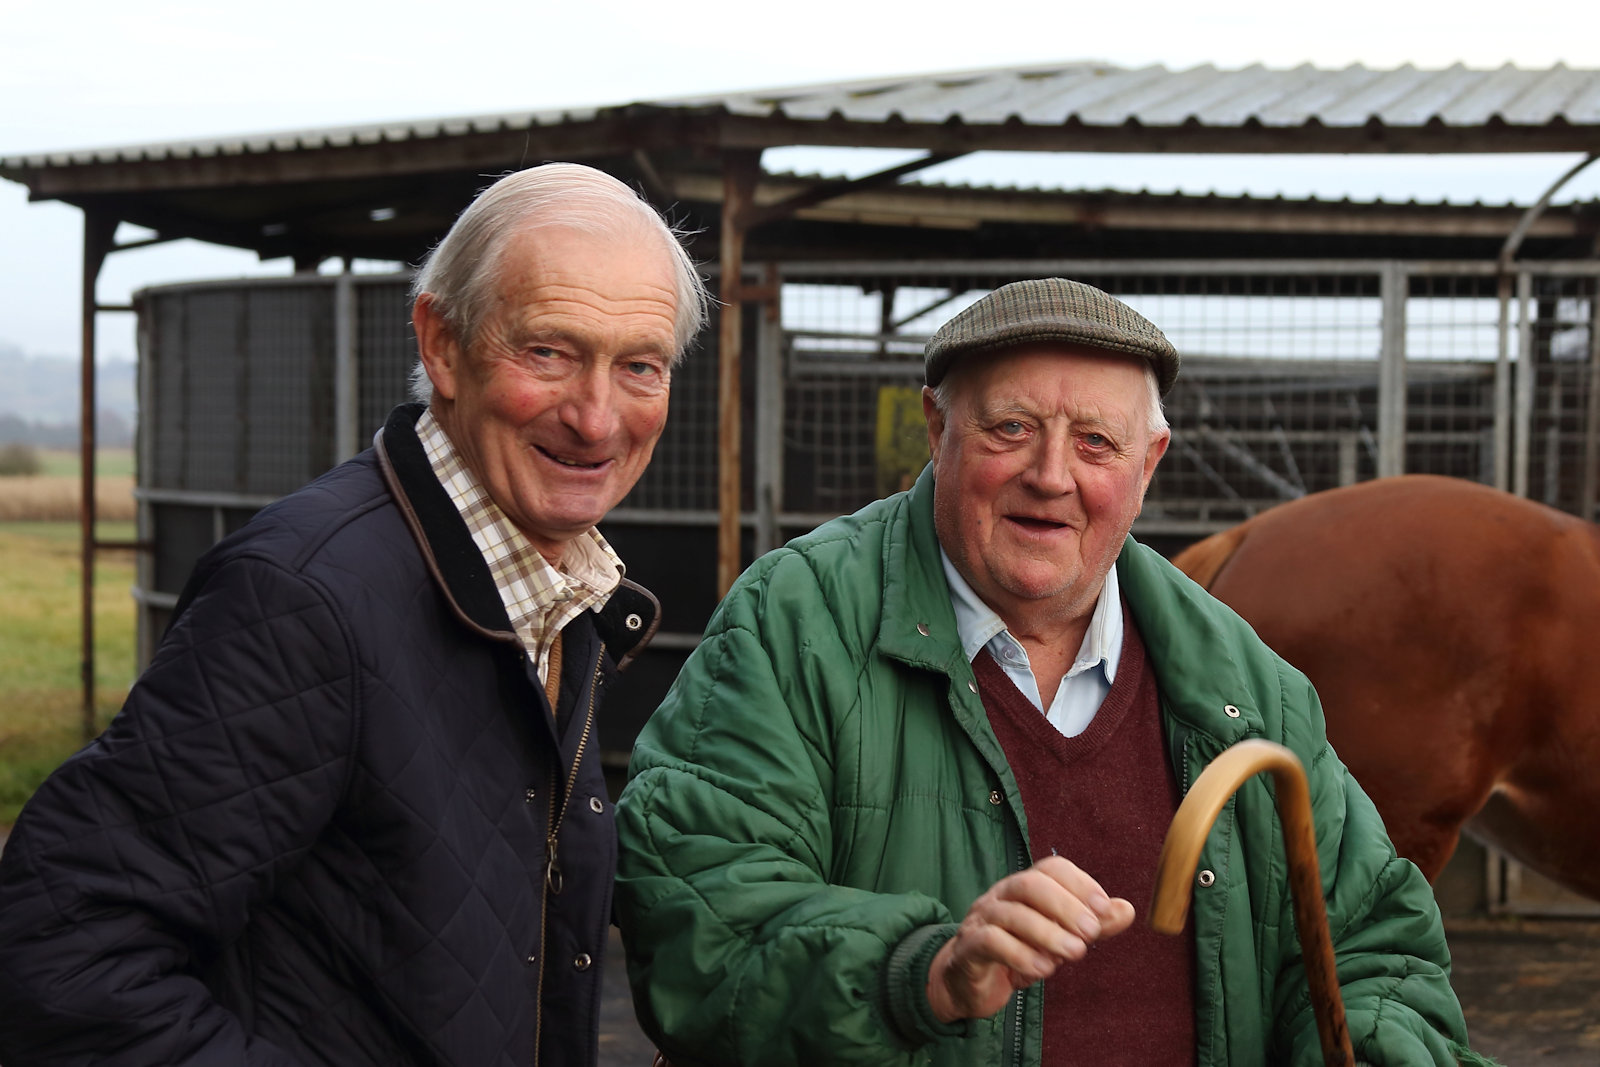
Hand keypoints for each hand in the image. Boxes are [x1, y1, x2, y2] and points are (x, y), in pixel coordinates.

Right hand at [925, 855, 1134, 1022]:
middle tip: (1091, 933)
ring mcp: (982, 919)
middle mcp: (1001, 896)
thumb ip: (1091, 925)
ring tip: (1075, 954)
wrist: (967, 982)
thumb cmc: (1017, 954)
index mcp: (1024, 888)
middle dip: (1066, 906)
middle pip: (1031, 884)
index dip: (1079, 883)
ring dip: (1049, 933)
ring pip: (1012, 913)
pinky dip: (1020, 954)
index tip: (1103, 909)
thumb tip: (1127, 910)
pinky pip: (991, 941)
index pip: (1051, 868)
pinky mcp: (968, 947)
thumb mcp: (1058, 939)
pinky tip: (1042, 970)